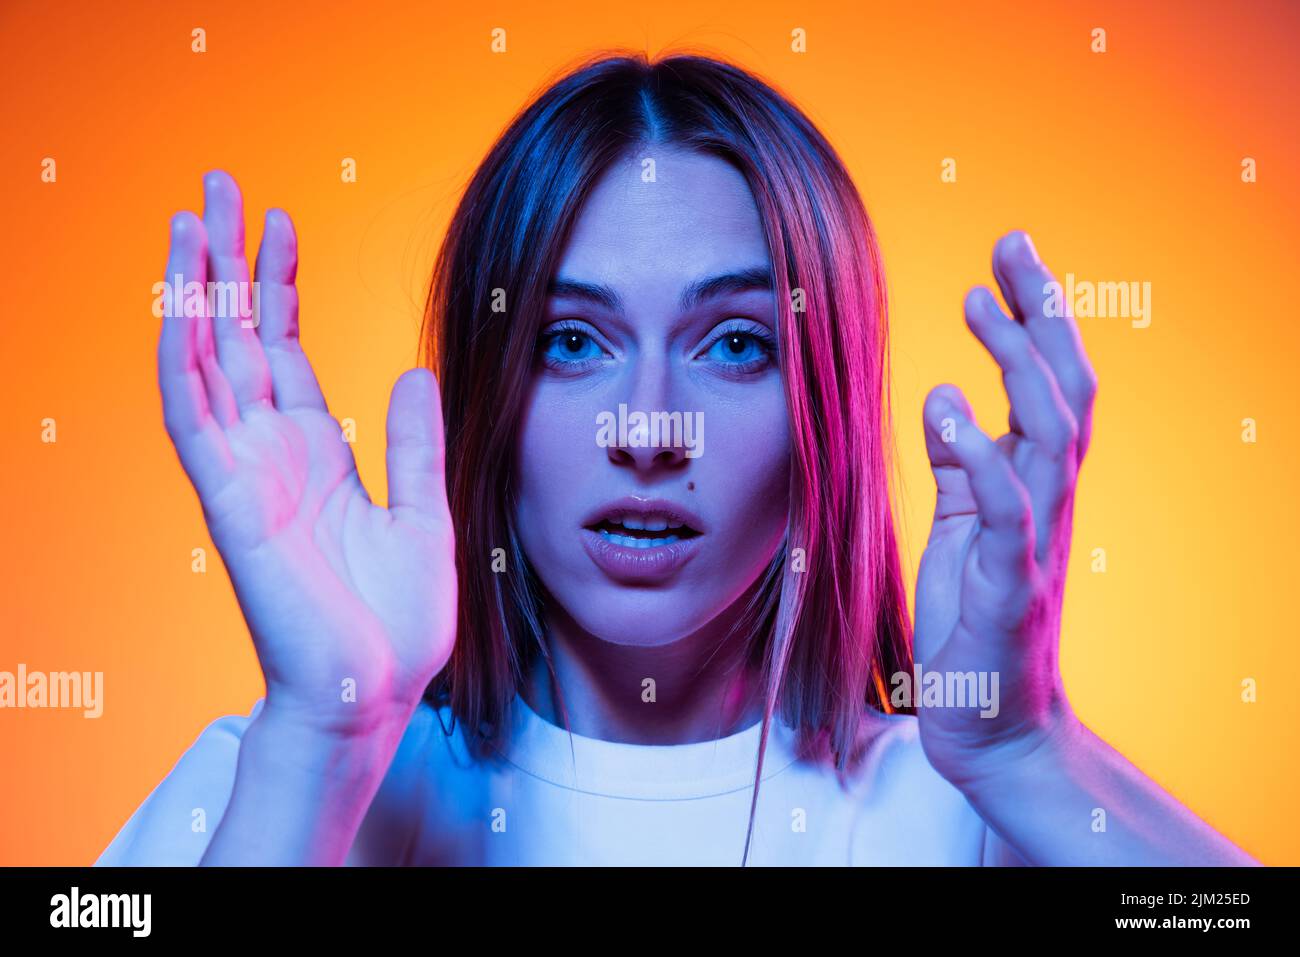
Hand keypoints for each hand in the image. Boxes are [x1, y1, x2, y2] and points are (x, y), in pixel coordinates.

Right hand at [158, 170, 456, 734]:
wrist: (375, 691)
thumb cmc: (397, 620)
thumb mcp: (423, 513)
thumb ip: (413, 443)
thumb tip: (414, 372)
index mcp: (316, 452)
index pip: (283, 349)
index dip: (278, 285)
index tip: (283, 222)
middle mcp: (271, 453)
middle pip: (236, 336)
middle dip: (226, 262)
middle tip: (217, 187)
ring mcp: (245, 474)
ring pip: (205, 362)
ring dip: (194, 292)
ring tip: (191, 219)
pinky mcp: (230, 502)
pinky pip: (194, 419)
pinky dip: (183, 360)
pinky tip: (182, 304)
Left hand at [912, 230, 1097, 790]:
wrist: (991, 724)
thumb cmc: (974, 622)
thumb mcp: (960, 529)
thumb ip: (961, 468)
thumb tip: (944, 400)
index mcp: (1032, 481)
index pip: (1048, 381)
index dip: (1034, 315)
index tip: (1008, 253)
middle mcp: (1047, 500)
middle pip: (1064, 388)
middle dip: (1041, 312)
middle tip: (1009, 244)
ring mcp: (1036, 541)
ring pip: (1049, 434)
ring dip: (1015, 363)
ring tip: (975, 302)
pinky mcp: (1010, 586)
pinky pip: (1008, 510)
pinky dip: (982, 455)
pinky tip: (948, 408)